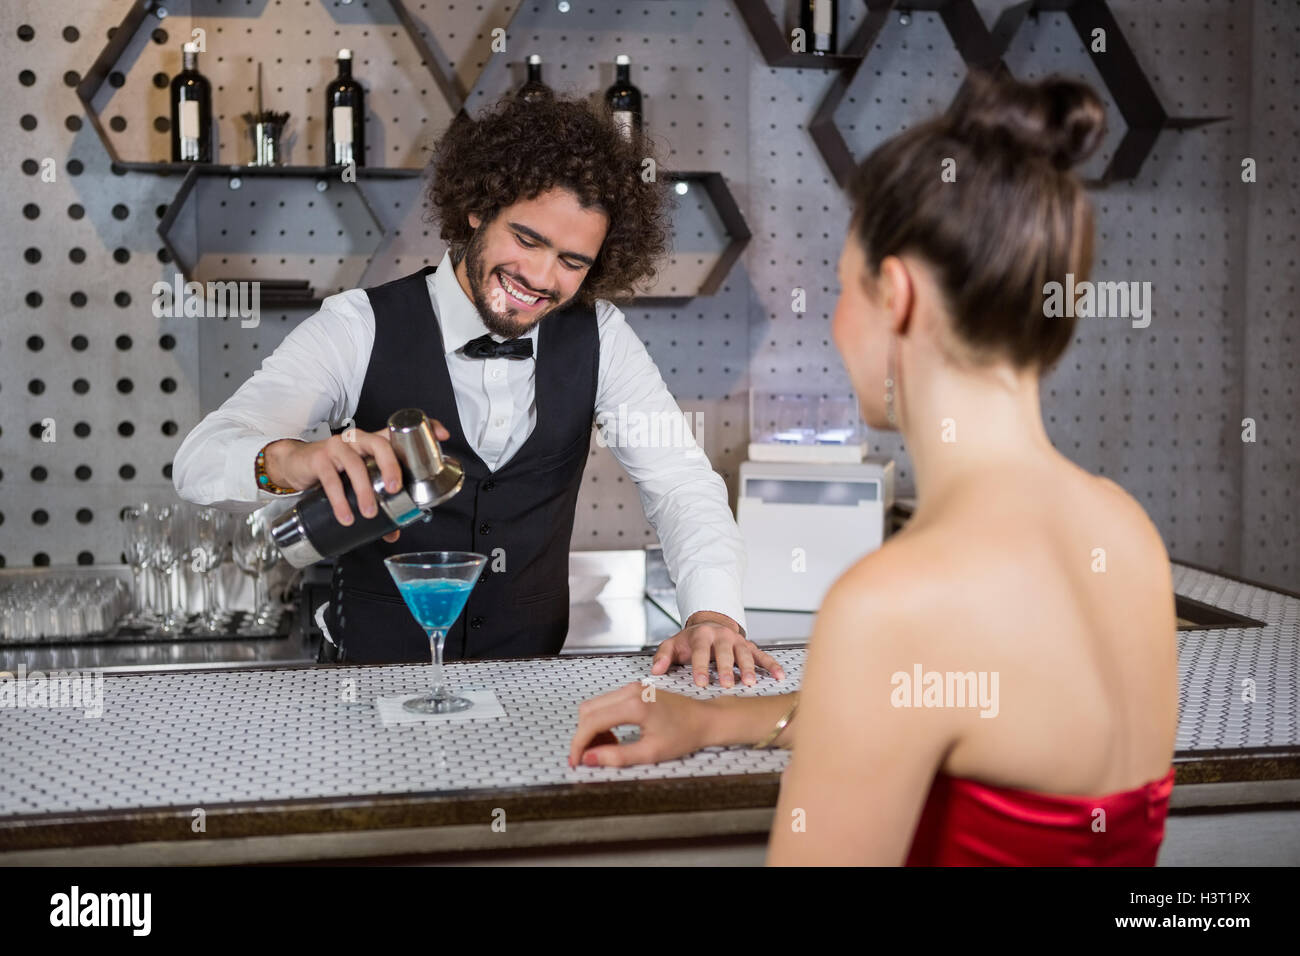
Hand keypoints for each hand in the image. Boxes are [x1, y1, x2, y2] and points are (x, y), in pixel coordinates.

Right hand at [263, 421, 450, 540]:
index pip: (400, 432)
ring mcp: (338, 447)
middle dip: (391, 467)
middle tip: (395, 489)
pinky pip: (331, 480)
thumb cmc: (334, 470)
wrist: (297, 465)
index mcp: (373, 443)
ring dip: (364, 491)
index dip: (424, 429)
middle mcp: (358, 440)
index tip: (443, 436)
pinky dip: (339, 500)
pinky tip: (346, 516)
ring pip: (355, 465)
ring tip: (369, 513)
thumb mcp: (358, 481)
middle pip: (380, 445)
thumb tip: (393, 532)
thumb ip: (377, 503)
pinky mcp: (319, 459)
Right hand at [569, 682, 710, 767]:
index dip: (579, 744)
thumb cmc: (684, 735)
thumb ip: (617, 756)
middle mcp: (630, 691)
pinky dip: (602, 720)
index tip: (576, 761)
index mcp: (634, 705)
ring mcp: (632, 688)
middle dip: (583, 736)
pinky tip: (613, 736)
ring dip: (592, 728)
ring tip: (605, 748)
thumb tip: (590, 759)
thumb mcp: (651, 752)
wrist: (704, 720)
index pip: (591, 722)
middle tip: (589, 757)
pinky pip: (606, 703)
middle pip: (588, 710)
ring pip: (595, 706)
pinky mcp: (634, 690)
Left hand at [651, 612, 785, 686]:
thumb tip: (656, 671)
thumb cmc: (690, 641)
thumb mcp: (672, 644)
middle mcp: (721, 636)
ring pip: (745, 653)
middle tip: (727, 684)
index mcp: (701, 635)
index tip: (700, 682)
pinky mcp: (749, 645)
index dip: (700, 666)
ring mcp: (737, 640)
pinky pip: (762, 655)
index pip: (700, 651)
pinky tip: (779, 676)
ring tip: (750, 682)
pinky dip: (771, 665)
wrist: (709, 624)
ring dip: (748, 667)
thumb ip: (663, 656)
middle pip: (724, 652)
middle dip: (726, 668)